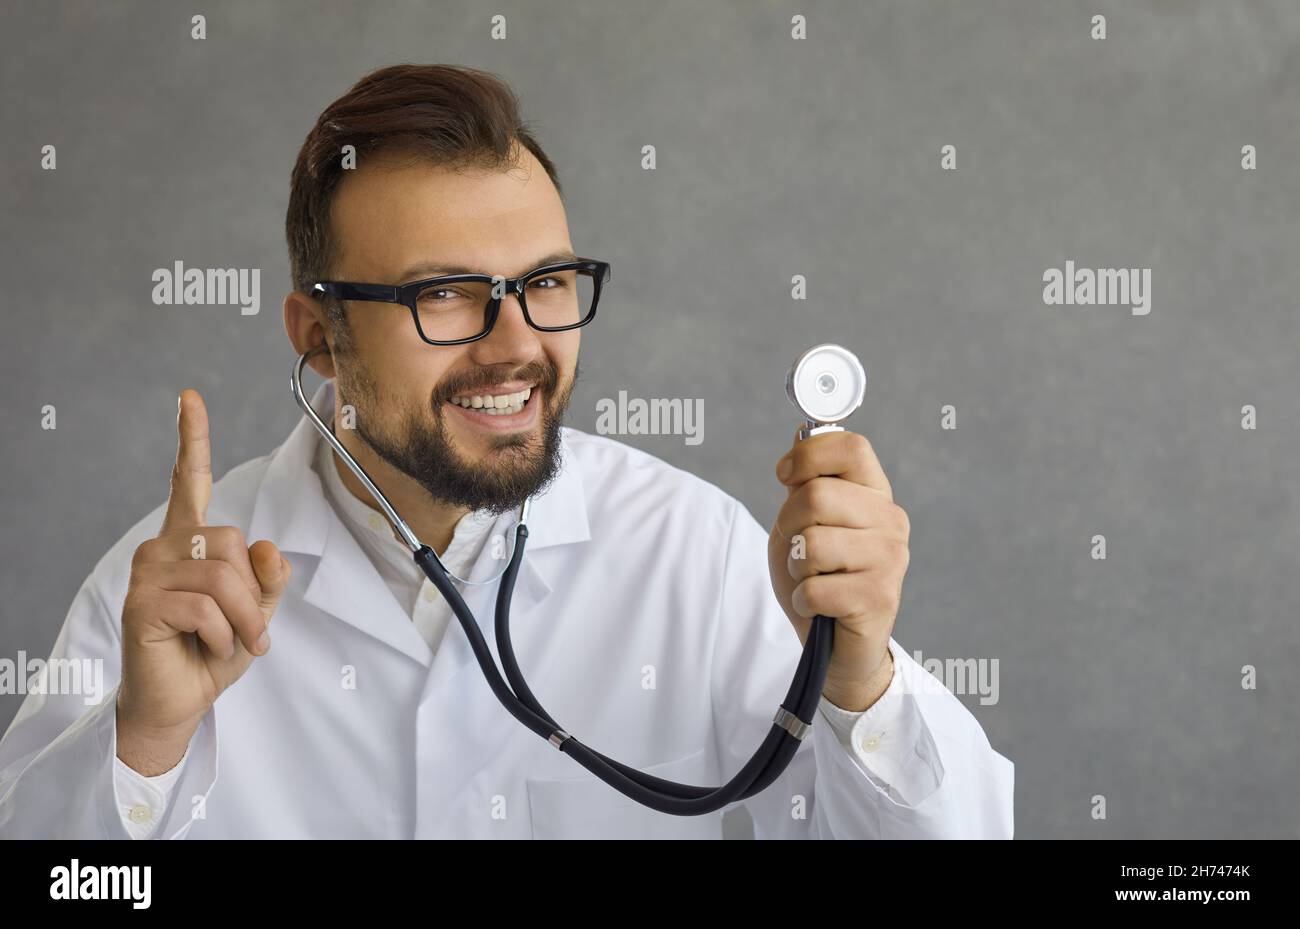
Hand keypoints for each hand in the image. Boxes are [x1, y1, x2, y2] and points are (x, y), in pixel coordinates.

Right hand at [116, 389, 290, 774]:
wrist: (179, 703)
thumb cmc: (214, 652)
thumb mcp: (257, 611)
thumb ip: (268, 576)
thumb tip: (268, 545)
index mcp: (189, 540)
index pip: (188, 481)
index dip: (191, 439)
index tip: (189, 398)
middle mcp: (162, 547)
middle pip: (233, 542)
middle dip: (255, 594)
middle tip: (250, 632)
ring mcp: (147, 573)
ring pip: (224, 577)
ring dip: (244, 620)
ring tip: (233, 644)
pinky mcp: (141, 603)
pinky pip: (206, 607)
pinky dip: (225, 635)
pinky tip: (210, 649)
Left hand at [767, 428, 909, 711]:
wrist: (837, 646)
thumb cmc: (819, 579)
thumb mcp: (803, 523)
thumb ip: (805, 484)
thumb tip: (799, 438)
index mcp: (876, 494)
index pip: (851, 447)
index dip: (808, 456)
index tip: (786, 476)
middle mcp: (891, 521)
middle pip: (817, 496)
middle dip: (788, 524)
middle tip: (797, 549)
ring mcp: (890, 559)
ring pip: (812, 544)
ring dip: (796, 567)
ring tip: (813, 579)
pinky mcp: (880, 597)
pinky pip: (815, 587)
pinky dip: (803, 599)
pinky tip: (819, 606)